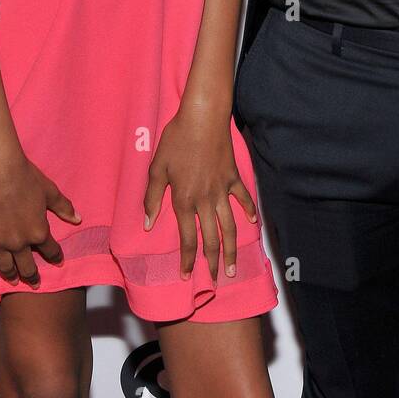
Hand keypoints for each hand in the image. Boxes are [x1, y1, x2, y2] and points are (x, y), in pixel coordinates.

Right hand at [0, 151, 80, 285]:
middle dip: (32, 276)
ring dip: (10, 275)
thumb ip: (63, 207)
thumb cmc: (26, 176)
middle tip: (34, 283)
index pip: (50, 250)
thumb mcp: (49, 191)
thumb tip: (78, 219)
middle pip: (27, 266)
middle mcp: (19, 242)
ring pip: (5, 266)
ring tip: (13, 282)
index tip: (58, 262)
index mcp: (38, 232)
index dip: (55, 257)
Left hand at [143, 104, 256, 283]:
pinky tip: (252, 224)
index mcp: (184, 199)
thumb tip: (147, 224)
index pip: (187, 238)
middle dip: (213, 262)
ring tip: (234, 267)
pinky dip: (248, 211)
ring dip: (232, 249)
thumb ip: (152, 197)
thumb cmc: (176, 139)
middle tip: (217, 280)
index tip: (187, 276)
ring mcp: (222, 189)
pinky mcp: (234, 176)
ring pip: (229, 226)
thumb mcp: (157, 166)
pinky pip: (243, 198)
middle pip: (211, 239)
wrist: (203, 117)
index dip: (187, 260)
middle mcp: (205, 200)